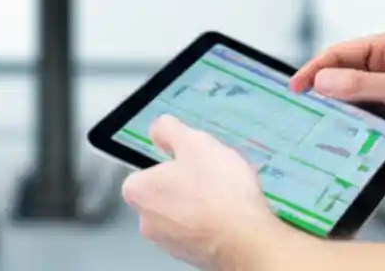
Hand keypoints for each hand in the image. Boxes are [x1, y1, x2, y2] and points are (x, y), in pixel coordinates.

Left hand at [122, 115, 281, 270]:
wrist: (245, 238)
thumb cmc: (217, 191)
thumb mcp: (193, 143)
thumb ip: (170, 131)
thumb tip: (159, 129)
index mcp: (139, 191)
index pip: (147, 171)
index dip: (171, 162)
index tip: (191, 160)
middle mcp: (147, 222)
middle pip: (165, 193)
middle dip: (187, 184)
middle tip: (212, 175)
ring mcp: (170, 243)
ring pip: (183, 214)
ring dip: (201, 204)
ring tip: (226, 195)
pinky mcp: (193, 256)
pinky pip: (200, 232)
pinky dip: (213, 223)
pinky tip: (232, 214)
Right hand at [290, 30, 384, 145]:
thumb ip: (361, 85)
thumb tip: (323, 81)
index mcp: (384, 47)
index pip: (338, 55)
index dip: (314, 70)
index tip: (295, 88)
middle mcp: (383, 63)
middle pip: (341, 75)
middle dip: (323, 91)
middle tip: (303, 111)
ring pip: (352, 97)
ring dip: (340, 110)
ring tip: (320, 126)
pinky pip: (366, 113)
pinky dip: (355, 123)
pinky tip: (346, 136)